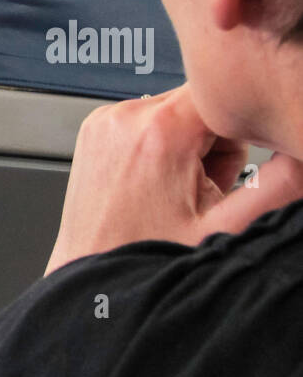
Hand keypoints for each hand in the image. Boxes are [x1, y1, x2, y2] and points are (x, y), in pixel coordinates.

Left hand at [45, 85, 302, 273]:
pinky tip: (154, 185)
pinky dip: (160, 148)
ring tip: (174, 192)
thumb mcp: (228, 226)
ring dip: (187, 147)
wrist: (95, 280)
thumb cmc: (147, 259)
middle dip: (213, 144)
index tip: (225, 170)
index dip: (241, 131)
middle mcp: (124, 116)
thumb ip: (280, 183)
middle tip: (199, 191)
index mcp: (159, 130)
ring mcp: (104, 122)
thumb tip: (302, 152)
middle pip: (201, 102)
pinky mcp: (95, 131)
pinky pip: (147, 121)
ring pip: (176, 111)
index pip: (226, 96)